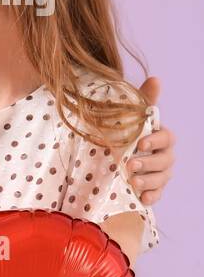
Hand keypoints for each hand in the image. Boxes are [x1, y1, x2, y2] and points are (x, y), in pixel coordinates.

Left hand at [132, 76, 172, 205]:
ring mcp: (159, 174)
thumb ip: (144, 101)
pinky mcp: (151, 189)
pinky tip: (142, 198)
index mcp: (160, 137)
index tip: (140, 143)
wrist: (109, 158)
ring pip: (162, 178)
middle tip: (130, 164)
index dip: (156, 140)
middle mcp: (163, 156)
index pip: (166, 138)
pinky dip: (151, 196)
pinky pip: (156, 194)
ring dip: (148, 180)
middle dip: (149, 163)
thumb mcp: (129, 118)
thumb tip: (156, 78)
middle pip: (165, 160)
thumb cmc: (124, 134)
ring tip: (132, 180)